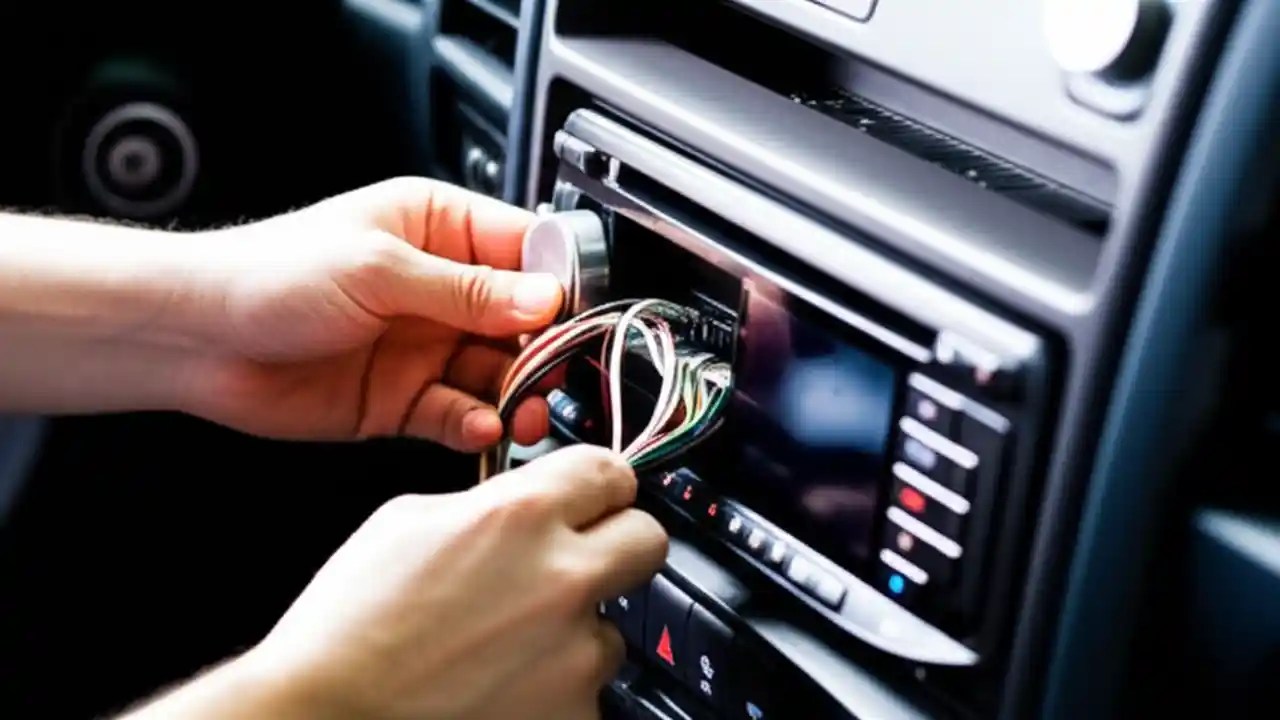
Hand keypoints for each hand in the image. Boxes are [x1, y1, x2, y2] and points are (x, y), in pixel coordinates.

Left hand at [183, 177, 562, 449]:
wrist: (197, 340)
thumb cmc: (270, 274)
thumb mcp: (378, 269)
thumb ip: (466, 290)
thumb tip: (543, 298)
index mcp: (438, 229)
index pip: (523, 250)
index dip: (556, 282)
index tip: (575, 316)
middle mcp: (440, 288)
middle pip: (521, 320)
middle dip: (542, 350)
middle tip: (554, 376)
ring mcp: (424, 345)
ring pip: (497, 373)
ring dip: (516, 394)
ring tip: (523, 412)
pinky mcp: (405, 398)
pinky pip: (459, 414)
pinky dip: (475, 424)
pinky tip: (479, 427)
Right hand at [230, 446, 666, 719]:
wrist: (325, 713)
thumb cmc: (350, 625)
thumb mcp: (410, 521)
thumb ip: (489, 504)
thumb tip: (525, 505)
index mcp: (521, 516)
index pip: (611, 471)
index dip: (599, 482)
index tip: (595, 495)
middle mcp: (562, 580)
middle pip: (647, 539)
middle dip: (617, 543)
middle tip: (576, 560)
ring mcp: (575, 656)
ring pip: (612, 626)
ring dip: (574, 630)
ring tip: (503, 646)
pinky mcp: (576, 715)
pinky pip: (587, 689)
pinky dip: (554, 687)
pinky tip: (499, 684)